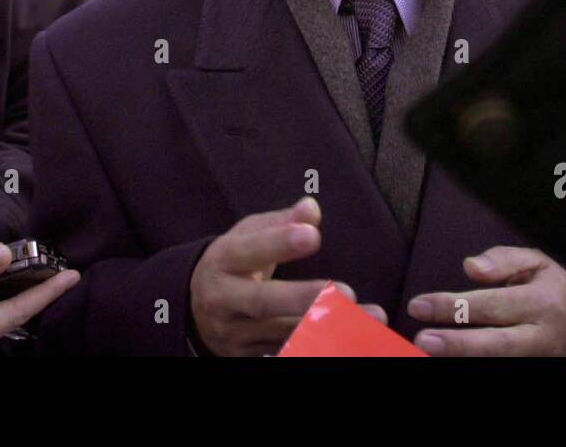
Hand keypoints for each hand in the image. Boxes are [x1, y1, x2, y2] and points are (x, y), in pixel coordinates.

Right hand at [189, 197, 385, 355]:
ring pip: (283, 334)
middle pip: (262, 302)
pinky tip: (354, 341)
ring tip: (370, 317)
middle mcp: (224, 301)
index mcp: (223, 262)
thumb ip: (279, 222)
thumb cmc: (232, 265)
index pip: (249, 250)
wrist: (195, 311)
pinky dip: (320, 347)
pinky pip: (287, 353)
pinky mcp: (250, 356)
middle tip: (345, 292)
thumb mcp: (245, 235)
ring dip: (327, 327)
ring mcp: (237, 334)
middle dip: (303, 299)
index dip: (279, 243)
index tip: (312, 236)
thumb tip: (311, 208)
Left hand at [407, 246, 565, 355]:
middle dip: (458, 344)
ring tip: (427, 354)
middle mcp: (541, 336)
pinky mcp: (532, 370)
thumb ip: (502, 260)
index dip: (454, 306)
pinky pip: (502, 369)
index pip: (492, 304)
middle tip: (422, 340)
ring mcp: (538, 359)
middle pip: (497, 344)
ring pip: (499, 362)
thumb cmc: (549, 289)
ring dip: (463, 359)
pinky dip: (475, 366)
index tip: (418, 305)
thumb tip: (470, 267)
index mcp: (542, 302)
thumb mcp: (535, 262)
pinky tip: (448, 361)